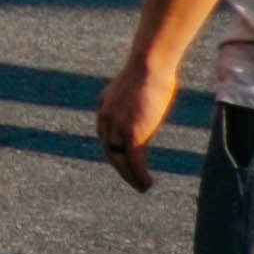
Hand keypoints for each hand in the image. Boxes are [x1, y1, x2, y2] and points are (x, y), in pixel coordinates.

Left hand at [93, 46, 182, 194]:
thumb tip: (149, 93)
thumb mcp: (135, 83)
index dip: (116, 150)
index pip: (106, 135)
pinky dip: (139, 175)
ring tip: (142, 187)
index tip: (126, 161)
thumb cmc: (149, 69)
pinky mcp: (132, 135)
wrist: (148, 65)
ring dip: (132, 177)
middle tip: (133, 180)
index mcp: (104, 106)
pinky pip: (134, 162)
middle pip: (110, 151)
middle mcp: (106, 119)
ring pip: (120, 161)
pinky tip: (147, 183)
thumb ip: (136, 95)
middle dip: (121, 168)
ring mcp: (117, 128)